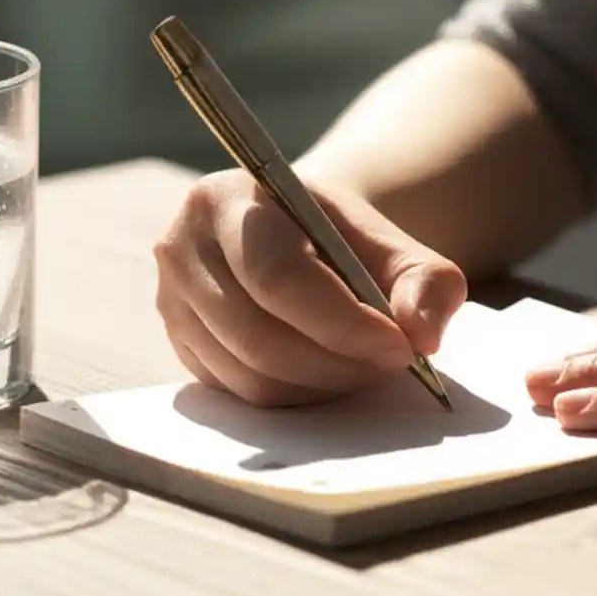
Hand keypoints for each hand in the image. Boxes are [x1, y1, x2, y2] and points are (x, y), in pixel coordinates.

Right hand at [154, 169, 465, 406]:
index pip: (278, 276)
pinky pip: (242, 396)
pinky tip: (326, 371)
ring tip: (364, 363)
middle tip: (391, 362)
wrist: (292, 239)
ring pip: (252, 376)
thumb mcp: (393, 245)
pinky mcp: (180, 349)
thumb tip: (422, 334)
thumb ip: (424, 281)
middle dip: (338, 362)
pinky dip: (297, 396)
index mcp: (226, 199)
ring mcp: (171, 304)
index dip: (342, 323)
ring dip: (322, 384)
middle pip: (259, 335)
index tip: (401, 346)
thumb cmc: (341, 242)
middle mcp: (182, 249)